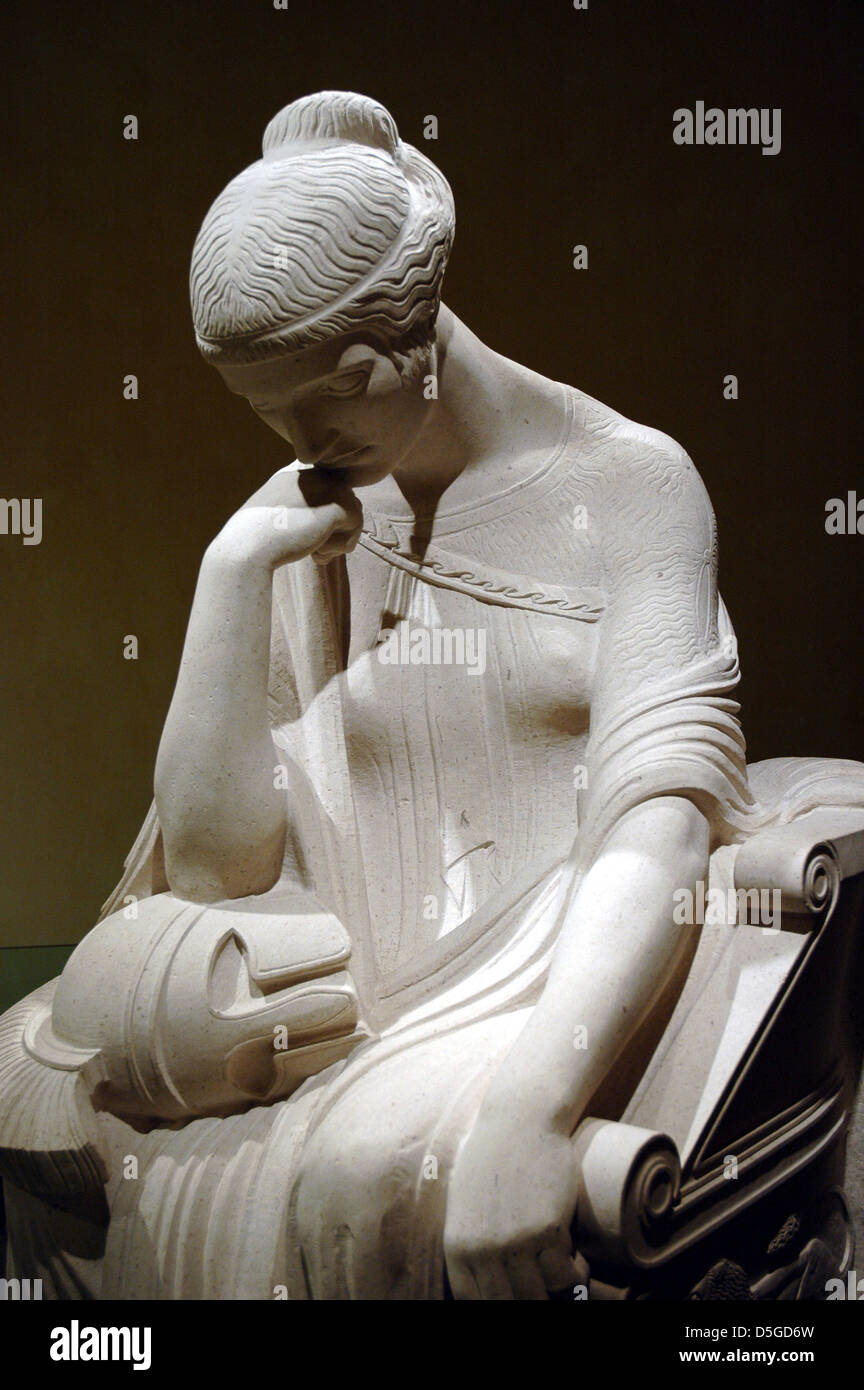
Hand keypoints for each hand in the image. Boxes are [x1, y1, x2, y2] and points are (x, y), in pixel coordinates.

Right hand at [210, 465, 363, 570]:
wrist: (249, 543)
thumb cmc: (258, 537)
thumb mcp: (278, 514)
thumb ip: (304, 509)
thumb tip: (342, 518)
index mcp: (298, 474)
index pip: (329, 498)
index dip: (323, 524)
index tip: (305, 541)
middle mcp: (316, 474)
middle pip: (346, 505)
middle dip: (336, 533)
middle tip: (314, 551)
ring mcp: (328, 486)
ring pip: (354, 518)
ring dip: (338, 542)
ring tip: (315, 552)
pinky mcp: (338, 503)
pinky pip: (355, 529)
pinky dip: (339, 547)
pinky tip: (316, 552)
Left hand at [444, 1104, 585, 1298]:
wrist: (520, 1118)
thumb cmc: (492, 1154)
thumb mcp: (464, 1201)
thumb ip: (470, 1241)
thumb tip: (483, 1272)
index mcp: (458, 1245)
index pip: (475, 1302)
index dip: (499, 1305)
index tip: (516, 1296)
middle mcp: (483, 1250)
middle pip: (509, 1305)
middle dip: (530, 1301)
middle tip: (545, 1292)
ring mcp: (516, 1242)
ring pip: (539, 1298)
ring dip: (556, 1295)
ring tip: (565, 1281)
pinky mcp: (548, 1230)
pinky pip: (565, 1277)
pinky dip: (576, 1278)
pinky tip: (578, 1266)